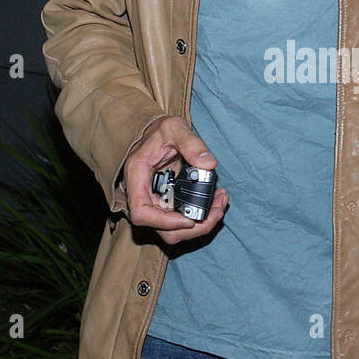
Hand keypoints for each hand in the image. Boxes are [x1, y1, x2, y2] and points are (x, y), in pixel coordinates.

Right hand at [122, 115, 228, 244]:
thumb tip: (208, 164)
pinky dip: (201, 217)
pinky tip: (216, 201)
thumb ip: (190, 143)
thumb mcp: (174, 128)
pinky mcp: (168, 205)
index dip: (164, 222)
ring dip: (201, 224)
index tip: (189, 219)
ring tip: (220, 204)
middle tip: (218, 209)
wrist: (157, 134)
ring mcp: (155, 203)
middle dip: (194, 227)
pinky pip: (182, 221)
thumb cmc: (161, 130)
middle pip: (162, 229)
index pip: (141, 213)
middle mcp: (143, 195)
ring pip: (174, 230)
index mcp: (137, 177)